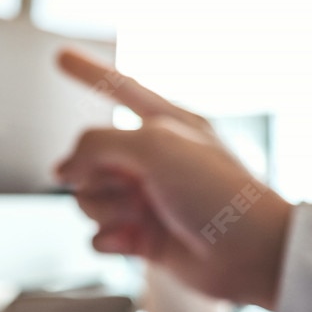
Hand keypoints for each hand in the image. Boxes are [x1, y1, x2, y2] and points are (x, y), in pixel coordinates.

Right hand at [54, 49, 292, 308]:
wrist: (249, 255)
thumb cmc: (219, 194)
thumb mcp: (155, 146)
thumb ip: (97, 144)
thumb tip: (64, 169)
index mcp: (164, 125)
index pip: (118, 88)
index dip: (87, 71)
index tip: (62, 57)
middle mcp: (152, 159)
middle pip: (89, 156)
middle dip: (94, 174)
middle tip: (127, 184)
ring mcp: (145, 199)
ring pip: (88, 198)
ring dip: (105, 209)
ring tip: (138, 215)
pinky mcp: (142, 236)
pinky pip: (97, 234)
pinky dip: (108, 238)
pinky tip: (129, 241)